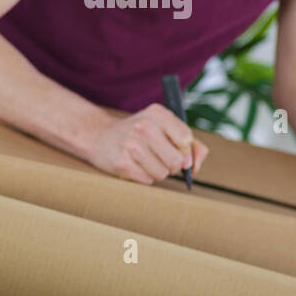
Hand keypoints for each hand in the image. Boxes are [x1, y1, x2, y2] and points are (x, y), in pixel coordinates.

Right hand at [87, 104, 207, 184]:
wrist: (100, 136)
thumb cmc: (142, 134)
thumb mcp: (167, 128)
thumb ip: (193, 145)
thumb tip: (195, 167)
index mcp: (158, 114)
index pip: (186, 139)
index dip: (185, 150)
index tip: (177, 149)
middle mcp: (144, 127)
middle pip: (176, 161)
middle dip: (174, 165)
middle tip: (162, 157)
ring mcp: (131, 146)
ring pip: (163, 173)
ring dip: (159, 172)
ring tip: (147, 160)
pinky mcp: (122, 164)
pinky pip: (148, 180)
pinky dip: (145, 176)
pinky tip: (136, 165)